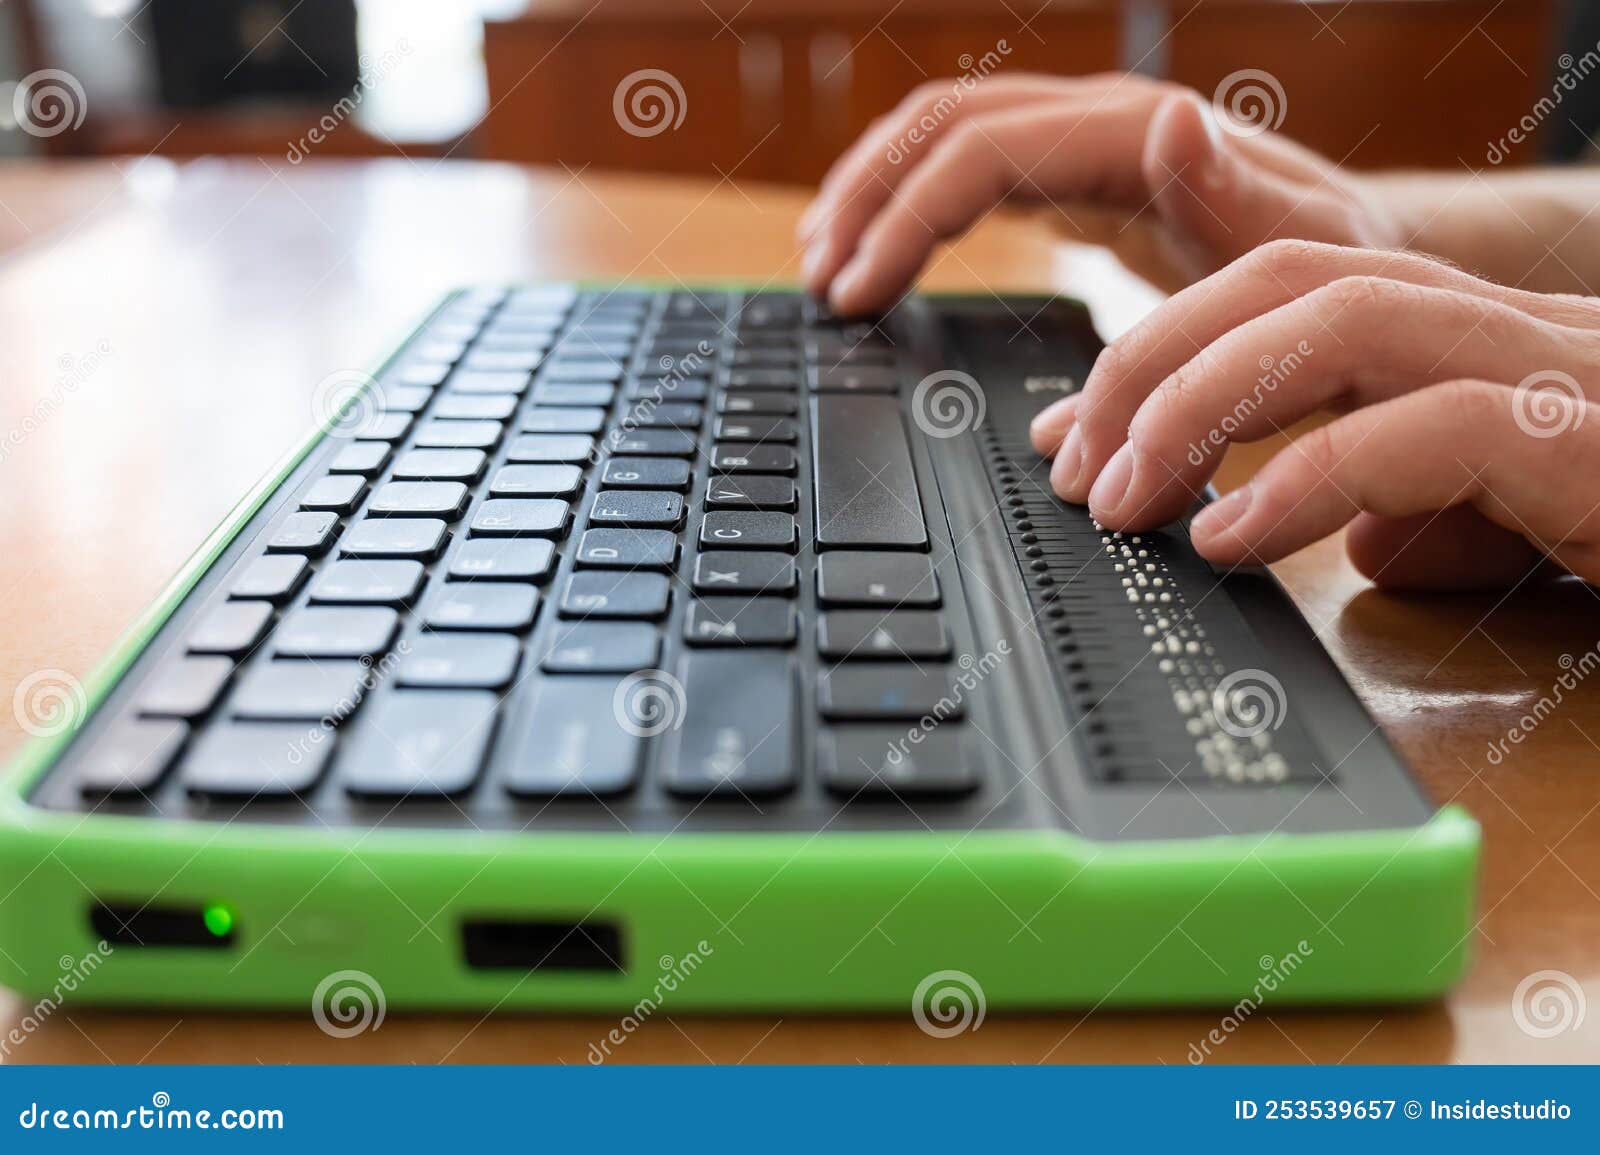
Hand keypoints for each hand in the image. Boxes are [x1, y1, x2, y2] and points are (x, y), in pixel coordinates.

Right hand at [799, 72, 1402, 312]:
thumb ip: (1230, 191)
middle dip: (865, 198)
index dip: (904, 219)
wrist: (1348, 255)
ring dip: (871, 190)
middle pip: (940, 125)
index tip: (857, 293)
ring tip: (822, 261)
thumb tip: (1167, 119)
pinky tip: (879, 248)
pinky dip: (909, 201)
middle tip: (819, 279)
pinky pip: (966, 167)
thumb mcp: (1296, 241)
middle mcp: (1096, 119)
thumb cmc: (1325, 264)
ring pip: (941, 133)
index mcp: (1131, 134)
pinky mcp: (1071, 175)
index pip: (980, 152)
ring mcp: (1078, 141)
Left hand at [1029, 240, 1599, 588]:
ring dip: (1205, 406)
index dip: (1150, 348)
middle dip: (1149, 364)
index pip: (1266, 290)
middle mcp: (1482, 322)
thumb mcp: (1464, 505)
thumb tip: (1279, 525)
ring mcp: (1541, 365)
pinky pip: (1428, 428)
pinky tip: (1234, 541)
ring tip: (1129, 499)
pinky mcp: (1585, 435)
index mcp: (1437, 329)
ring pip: (1340, 319)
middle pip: (1280, 281)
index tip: (1068, 433)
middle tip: (1074, 466)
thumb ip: (1369, 491)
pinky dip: (1309, 481)